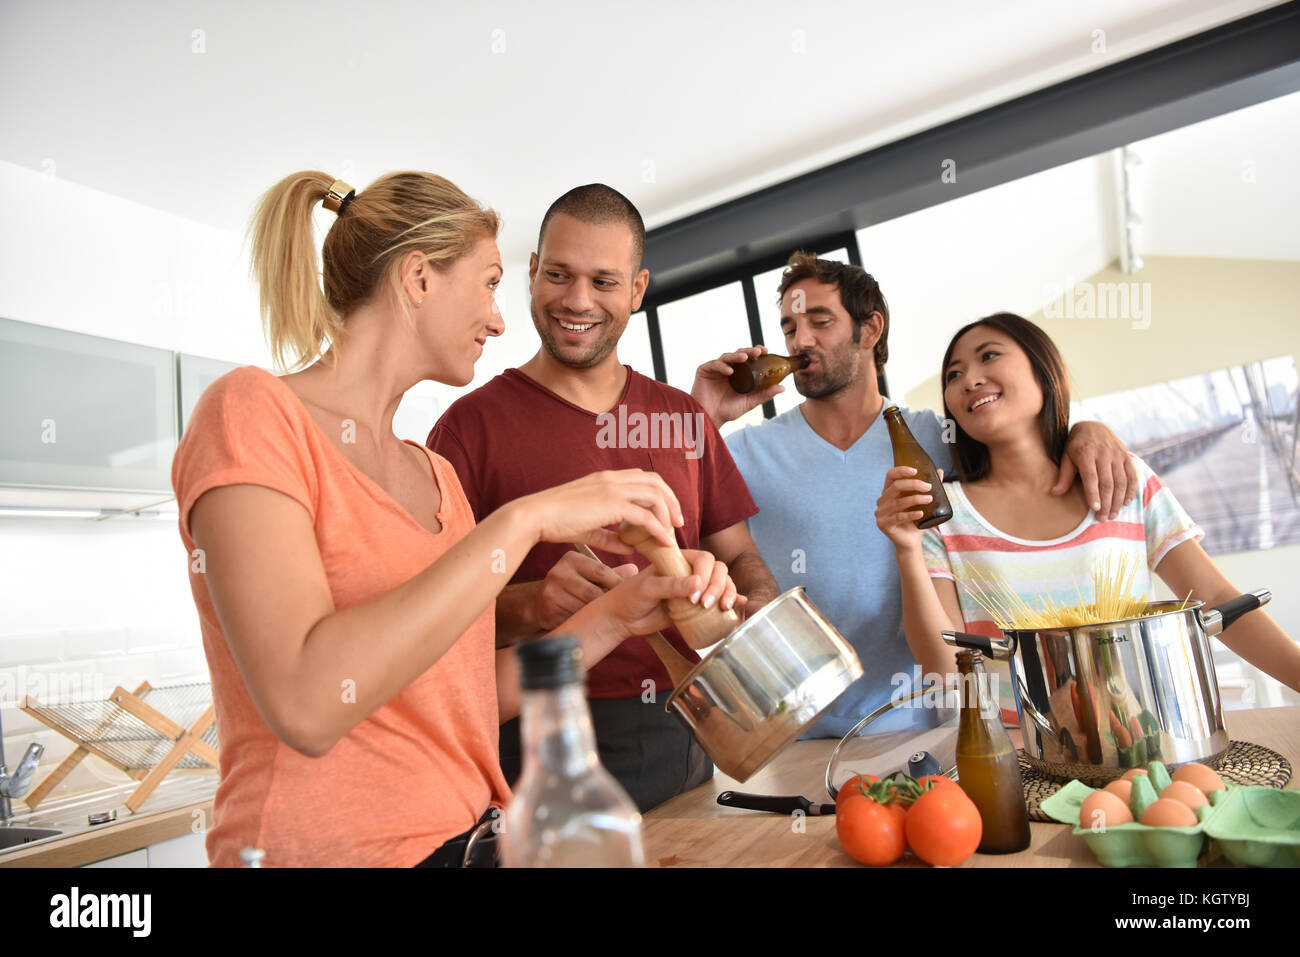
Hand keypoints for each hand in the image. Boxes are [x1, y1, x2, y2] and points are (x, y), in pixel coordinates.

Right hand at [519, 469, 683, 553]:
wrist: (535, 516)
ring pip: (655, 495)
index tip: (666, 512)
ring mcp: (612, 489)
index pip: (643, 478)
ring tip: (673, 533)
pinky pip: (645, 516)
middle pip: (655, 482)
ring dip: (668, 513)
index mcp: (606, 479)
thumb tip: (630, 546)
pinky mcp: (611, 504)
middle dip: (671, 501)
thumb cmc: (555, 522)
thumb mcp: (588, 528)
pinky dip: (658, 529)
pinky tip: (664, 542)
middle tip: (679, 521)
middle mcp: (612, 479)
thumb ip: (610, 536)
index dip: (659, 493)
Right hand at [534, 551, 637, 631]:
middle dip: (607, 603)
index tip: (628, 594)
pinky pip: (575, 621)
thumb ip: (612, 574)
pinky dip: (584, 623)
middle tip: (619, 610)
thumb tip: (635, 571)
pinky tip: (588, 623)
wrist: (538, 602)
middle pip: (594, 593)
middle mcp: (559, 573)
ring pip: (584, 609)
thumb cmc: (572, 585)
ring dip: (596, 616)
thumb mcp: (589, 574)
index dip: (617, 585)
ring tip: (604, 617)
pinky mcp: (549, 611)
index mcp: (571, 559)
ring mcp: (551, 593)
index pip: (602, 571)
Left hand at [589, 559, 741, 641]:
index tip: (695, 594)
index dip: (706, 575)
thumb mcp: (648, 589)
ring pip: (722, 584)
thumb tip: (697, 585)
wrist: (622, 619)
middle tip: (705, 604)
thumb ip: (671, 586)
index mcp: (678, 559)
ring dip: (727, 592)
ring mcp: (694, 589)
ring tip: (723, 608)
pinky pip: (717, 601)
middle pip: (718, 570)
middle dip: (718, 585)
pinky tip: (739, 604)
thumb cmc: (629, 597)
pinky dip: (731, 600)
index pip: (704, 559)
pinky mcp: (696, 606)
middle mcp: (690, 571)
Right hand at [691, 346, 783, 427]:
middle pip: (738, 354)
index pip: (748, 358)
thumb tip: (783, 388)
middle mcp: (727, 368)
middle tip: (758, 351)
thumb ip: (765, 394)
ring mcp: (715, 369)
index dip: (756, 352)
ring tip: (745, 357)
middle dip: (749, 351)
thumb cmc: (728, 410)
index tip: (766, 351)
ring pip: (726, 356)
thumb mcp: (750, 402)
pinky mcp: (704, 371)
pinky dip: (722, 366)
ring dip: (736, 356)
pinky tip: (730, 371)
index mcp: (738, 373)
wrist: (710, 419)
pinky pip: (713, 365)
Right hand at [875, 466, 936, 551]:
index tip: (915, 470)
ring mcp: (881, 513)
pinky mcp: (883, 524)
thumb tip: (940, 471)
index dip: (901, 470)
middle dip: (913, 484)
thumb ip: (928, 488)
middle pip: (896, 487)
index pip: (890, 476)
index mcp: (888, 492)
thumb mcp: (922, 503)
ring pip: (898, 502)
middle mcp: (882, 501)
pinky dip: (911, 514)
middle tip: (929, 487)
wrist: (911, 542)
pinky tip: (921, 514)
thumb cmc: (916, 521)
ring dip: (916, 499)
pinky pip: (899, 517)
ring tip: (929, 499)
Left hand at [1053, 422, 1137, 519]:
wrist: (1093, 426)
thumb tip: (1054, 493)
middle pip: (1107, 483)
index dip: (1093, 494)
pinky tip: (1126, 502)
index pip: (1091, 477)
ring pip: (1121, 481)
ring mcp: (1117, 454)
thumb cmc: (1076, 445)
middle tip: (1103, 518)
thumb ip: (1064, 476)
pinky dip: (1131, 490)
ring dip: (1118, 500)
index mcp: (1087, 454)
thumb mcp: (1066, 457)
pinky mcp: (1126, 456)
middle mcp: (1104, 454)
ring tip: (1113, 515)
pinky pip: (1132, 475)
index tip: (1095, 508)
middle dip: (1106, 503)